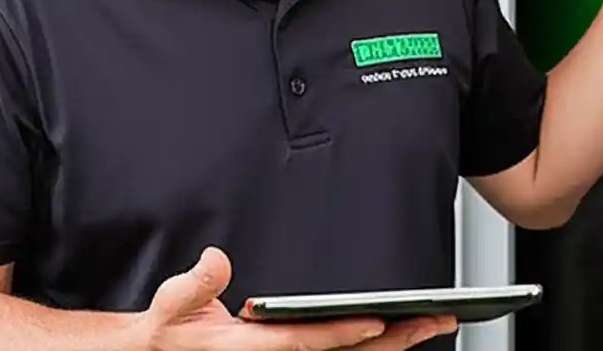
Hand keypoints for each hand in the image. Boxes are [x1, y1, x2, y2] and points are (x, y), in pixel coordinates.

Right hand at [136, 246, 455, 350]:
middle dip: (394, 339)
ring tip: (433, 322)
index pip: (305, 341)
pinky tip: (398, 332)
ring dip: (393, 343)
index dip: (343, 332)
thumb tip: (217, 260)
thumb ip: (193, 284)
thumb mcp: (169, 306)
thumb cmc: (165, 335)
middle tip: (437, 320)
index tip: (378, 320)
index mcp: (249, 349)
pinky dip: (372, 345)